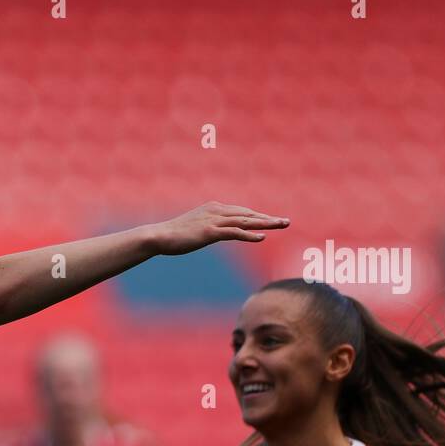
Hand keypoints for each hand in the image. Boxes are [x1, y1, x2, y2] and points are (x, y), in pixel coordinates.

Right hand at [148, 202, 288, 255]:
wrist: (158, 236)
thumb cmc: (173, 235)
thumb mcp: (194, 228)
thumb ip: (207, 228)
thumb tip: (212, 233)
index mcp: (213, 208)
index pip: (241, 212)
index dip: (258, 216)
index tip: (272, 221)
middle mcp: (216, 211)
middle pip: (248, 214)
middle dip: (268, 218)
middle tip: (286, 221)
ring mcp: (213, 221)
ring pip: (245, 220)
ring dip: (265, 223)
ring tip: (282, 225)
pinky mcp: (209, 232)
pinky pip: (234, 232)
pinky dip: (249, 234)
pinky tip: (262, 237)